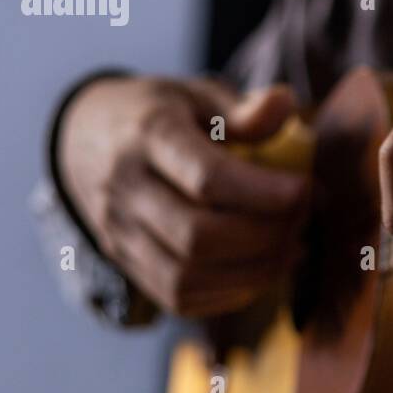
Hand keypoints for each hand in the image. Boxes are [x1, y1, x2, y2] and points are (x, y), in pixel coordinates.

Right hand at [57, 76, 307, 317]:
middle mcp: (125, 189)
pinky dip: (229, 293)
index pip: (206, 178)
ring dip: (253, 273)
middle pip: (197, 236)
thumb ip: (242, 109)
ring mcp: (119, 233)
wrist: (84, 139)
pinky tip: (262, 271)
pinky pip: (179, 298)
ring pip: (187, 276)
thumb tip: (286, 106)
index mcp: (147, 137)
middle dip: (265, 237)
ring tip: (293, 250)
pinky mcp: (126, 263)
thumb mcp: (197, 95)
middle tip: (304, 222)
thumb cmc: (158, 114)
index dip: (265, 193)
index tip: (308, 191)